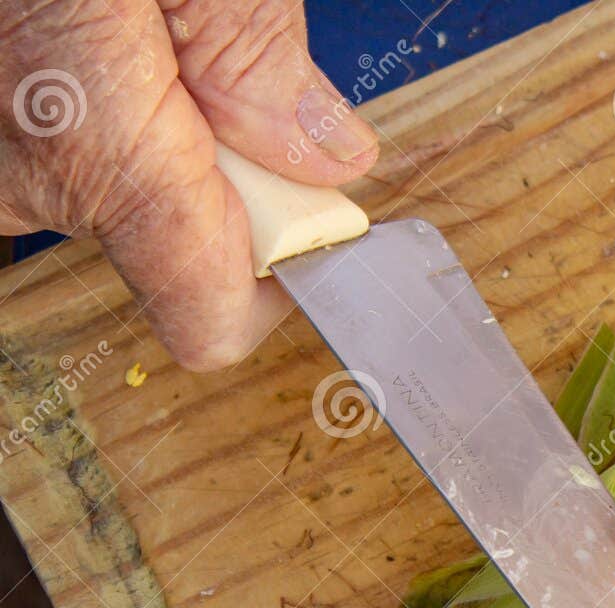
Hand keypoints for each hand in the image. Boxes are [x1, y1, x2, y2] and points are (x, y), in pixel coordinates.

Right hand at [0, 0, 378, 370]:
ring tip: (142, 14)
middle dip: (223, 166)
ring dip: (156, 118)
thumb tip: (329, 158)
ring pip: (108, 179)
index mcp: (94, 147)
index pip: (210, 317)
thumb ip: (253, 46)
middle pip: (168, 237)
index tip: (320, 212)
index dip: (281, 276)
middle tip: (211, 42)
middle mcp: (18, 173)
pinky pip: (48, 138)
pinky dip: (91, 92)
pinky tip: (87, 20)